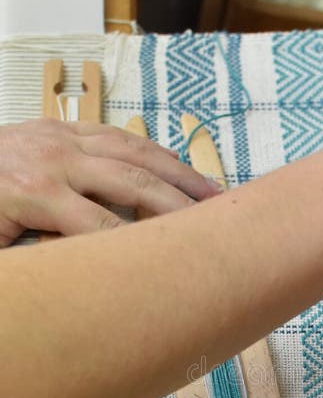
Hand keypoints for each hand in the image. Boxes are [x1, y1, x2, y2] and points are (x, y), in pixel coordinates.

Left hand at [0, 119, 221, 246]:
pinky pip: (116, 134)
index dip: (141, 250)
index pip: (103, 227)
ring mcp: (60, 137)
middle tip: (213, 225)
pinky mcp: (61, 127)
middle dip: (177, 205)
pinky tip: (176, 164)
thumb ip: (40, 256)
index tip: (176, 266)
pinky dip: (151, 150)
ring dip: (176, 172)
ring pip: (133, 151)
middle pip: (131, 183)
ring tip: (212, 192)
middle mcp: (54, 159)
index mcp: (34, 192)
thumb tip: (90, 270)